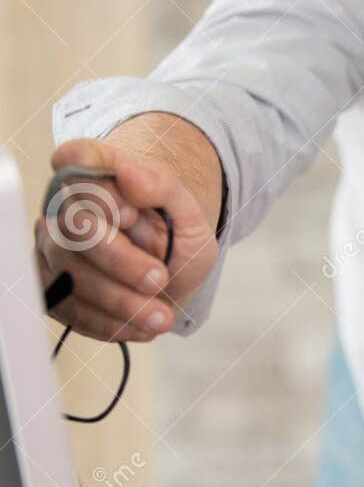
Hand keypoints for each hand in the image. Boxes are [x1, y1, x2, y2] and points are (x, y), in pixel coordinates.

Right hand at [35, 137, 217, 342]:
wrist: (167, 265)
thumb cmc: (171, 231)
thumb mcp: (187, 209)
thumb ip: (163, 187)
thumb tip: (131, 175)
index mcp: (96, 171)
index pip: (76, 159)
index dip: (101, 190)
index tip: (132, 212)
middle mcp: (65, 205)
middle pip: (75, 227)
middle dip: (119, 261)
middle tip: (159, 279)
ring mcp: (54, 246)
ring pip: (71, 274)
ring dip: (119, 301)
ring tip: (160, 317)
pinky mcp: (52, 286)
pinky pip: (70, 308)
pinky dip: (108, 323)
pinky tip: (141, 327)